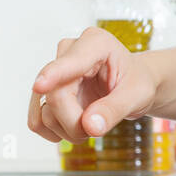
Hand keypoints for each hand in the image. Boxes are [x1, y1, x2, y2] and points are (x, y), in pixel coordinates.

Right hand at [28, 27, 157, 142]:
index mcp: (96, 43)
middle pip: (55, 96)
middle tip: (97, 128)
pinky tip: (73, 129)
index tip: (40, 86)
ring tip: (91, 125)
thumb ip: (115, 109)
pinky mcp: (46, 91)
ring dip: (67, 130)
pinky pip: (37, 120)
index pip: (70, 62)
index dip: (54, 75)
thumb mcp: (138, 94)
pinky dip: (55, 131)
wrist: (132, 83)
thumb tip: (89, 126)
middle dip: (75, 123)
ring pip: (44, 112)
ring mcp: (54, 71)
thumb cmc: (137, 82)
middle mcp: (69, 52)